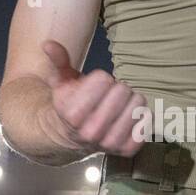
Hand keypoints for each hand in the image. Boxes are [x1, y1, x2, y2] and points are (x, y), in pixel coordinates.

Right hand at [41, 40, 147, 156]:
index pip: (104, 80)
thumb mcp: (61, 81)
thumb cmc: (71, 104)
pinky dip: (142, 115)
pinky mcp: (127, 150)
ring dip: (131, 100)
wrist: (72, 137)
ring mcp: (110, 143)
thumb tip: (49, 44)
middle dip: (117, 88)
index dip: (100, 78)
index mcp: (73, 113)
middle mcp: (91, 132)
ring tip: (119, 105)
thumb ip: (57, 61)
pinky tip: (129, 116)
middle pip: (122, 90)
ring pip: (137, 104)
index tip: (94, 86)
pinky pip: (147, 122)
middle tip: (109, 96)